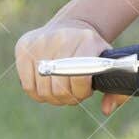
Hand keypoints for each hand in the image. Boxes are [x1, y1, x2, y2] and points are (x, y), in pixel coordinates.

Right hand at [14, 18, 128, 113]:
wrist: (72, 27)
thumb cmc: (92, 53)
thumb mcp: (109, 65)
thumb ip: (115, 90)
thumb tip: (106, 110)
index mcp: (87, 40)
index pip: (80, 78)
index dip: (82, 92)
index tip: (85, 91)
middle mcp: (62, 37)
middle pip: (59, 88)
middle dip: (67, 98)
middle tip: (73, 94)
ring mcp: (40, 41)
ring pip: (42, 90)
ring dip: (52, 98)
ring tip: (61, 90)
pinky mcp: (23, 47)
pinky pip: (27, 85)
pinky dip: (37, 93)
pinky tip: (47, 86)